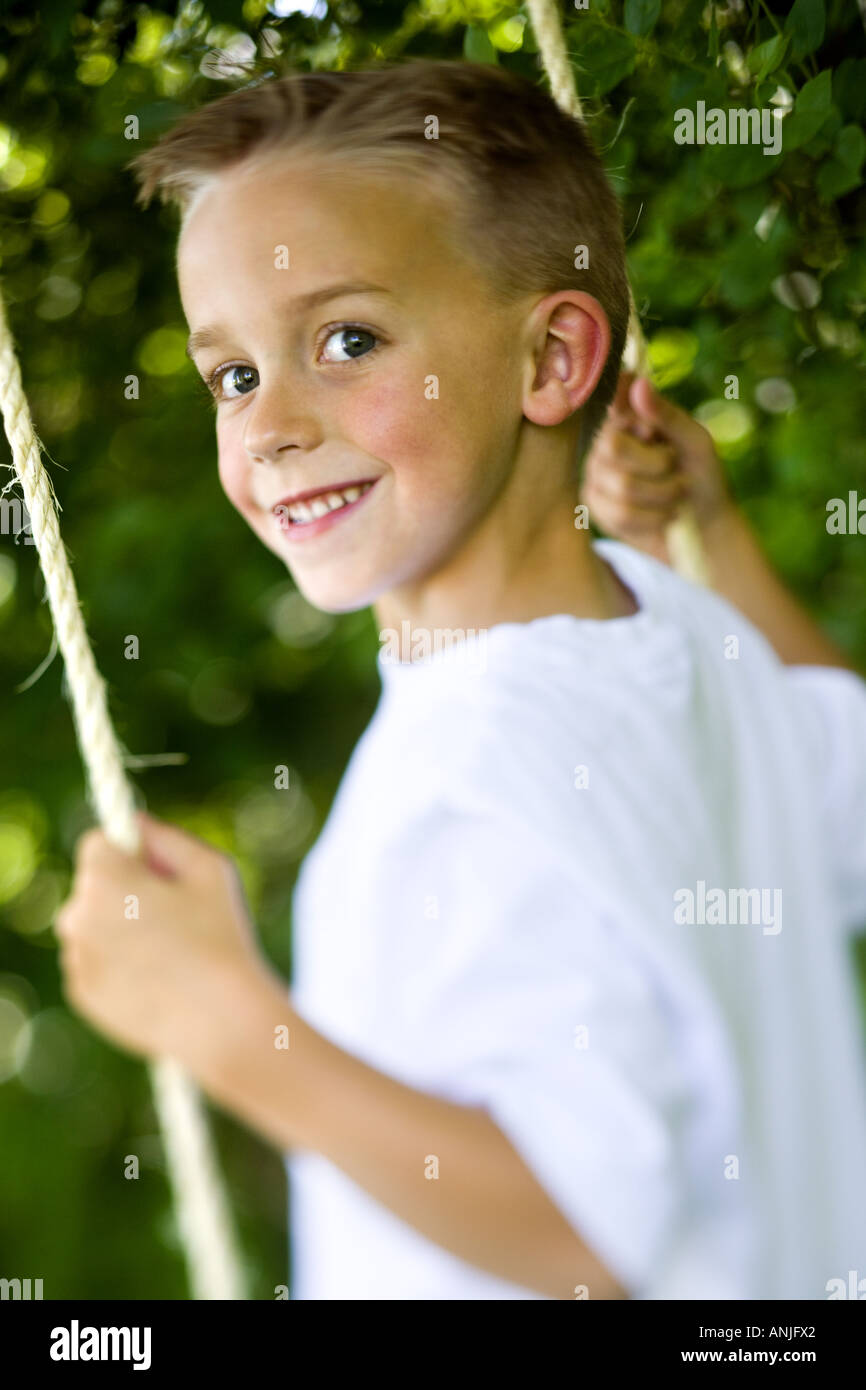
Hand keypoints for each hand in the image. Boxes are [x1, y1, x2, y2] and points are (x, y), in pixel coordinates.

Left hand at [54, 811, 267, 1067]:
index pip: (98, 844)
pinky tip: (157, 977)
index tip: (155, 871)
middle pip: (93, 886)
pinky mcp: (82, 994)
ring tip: (169, 950)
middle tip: (171, 913)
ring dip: (117, 928)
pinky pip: (95, 963)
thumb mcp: (210, 868)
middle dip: (122, 891)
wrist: (219, 1020)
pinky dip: (117, 964)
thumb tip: (136, 824)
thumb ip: (167, 837)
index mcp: (105, 878)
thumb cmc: (222, 936)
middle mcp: (77, 915)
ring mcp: (77, 958)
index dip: (129, 852)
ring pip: (92, 926)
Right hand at [582, 372, 733, 564]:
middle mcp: (605, 443)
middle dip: (657, 465)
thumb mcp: (695, 442)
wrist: (703, 525)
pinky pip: (620, 514)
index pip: (613, 401)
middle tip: (674, 470)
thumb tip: (637, 383)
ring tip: (673, 496)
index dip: (634, 418)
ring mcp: (596, 475)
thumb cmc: (701, 475)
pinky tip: (661, 516)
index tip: (653, 432)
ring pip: (622, 485)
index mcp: (630, 418)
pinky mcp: (596, 508)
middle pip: (613, 446)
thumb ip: (666, 415)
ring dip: (662, 495)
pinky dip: (652, 518)